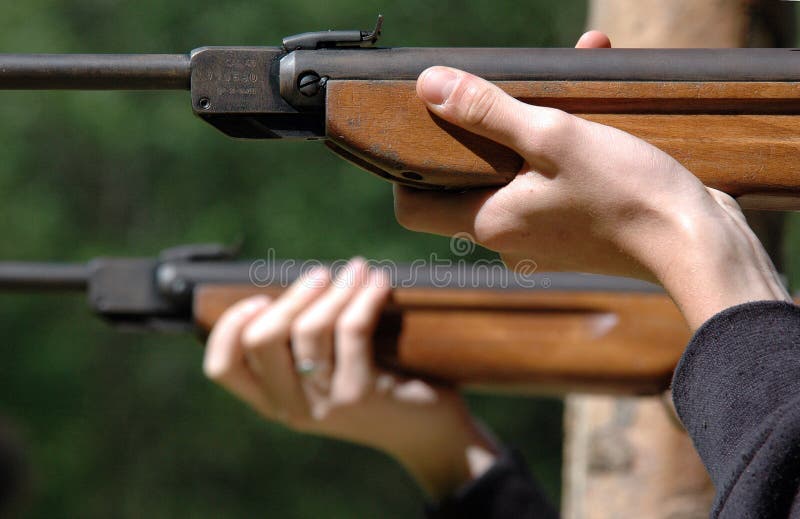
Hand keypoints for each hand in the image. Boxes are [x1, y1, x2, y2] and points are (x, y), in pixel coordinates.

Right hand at [203, 258, 497, 497]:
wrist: (428, 434)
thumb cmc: (377, 389)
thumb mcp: (326, 376)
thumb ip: (301, 347)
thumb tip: (295, 285)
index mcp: (275, 401)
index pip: (223, 368)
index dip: (229, 327)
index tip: (259, 299)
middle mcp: (292, 407)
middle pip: (261, 339)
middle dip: (292, 295)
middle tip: (321, 275)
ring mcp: (325, 403)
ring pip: (309, 328)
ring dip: (336, 288)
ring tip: (357, 270)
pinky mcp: (361, 393)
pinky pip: (351, 328)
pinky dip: (364, 295)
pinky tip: (379, 281)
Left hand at [395, 32, 789, 328]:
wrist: (696, 243)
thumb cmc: (626, 195)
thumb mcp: (552, 137)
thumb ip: (486, 111)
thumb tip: (428, 86)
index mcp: (487, 222)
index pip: (413, 207)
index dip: (408, 170)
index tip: (426, 130)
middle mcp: (507, 236)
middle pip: (466, 180)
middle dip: (483, 128)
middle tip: (501, 89)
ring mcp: (541, 236)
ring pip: (514, 172)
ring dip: (532, 125)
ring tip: (564, 78)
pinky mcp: (574, 229)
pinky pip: (550, 179)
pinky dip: (562, 143)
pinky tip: (593, 101)